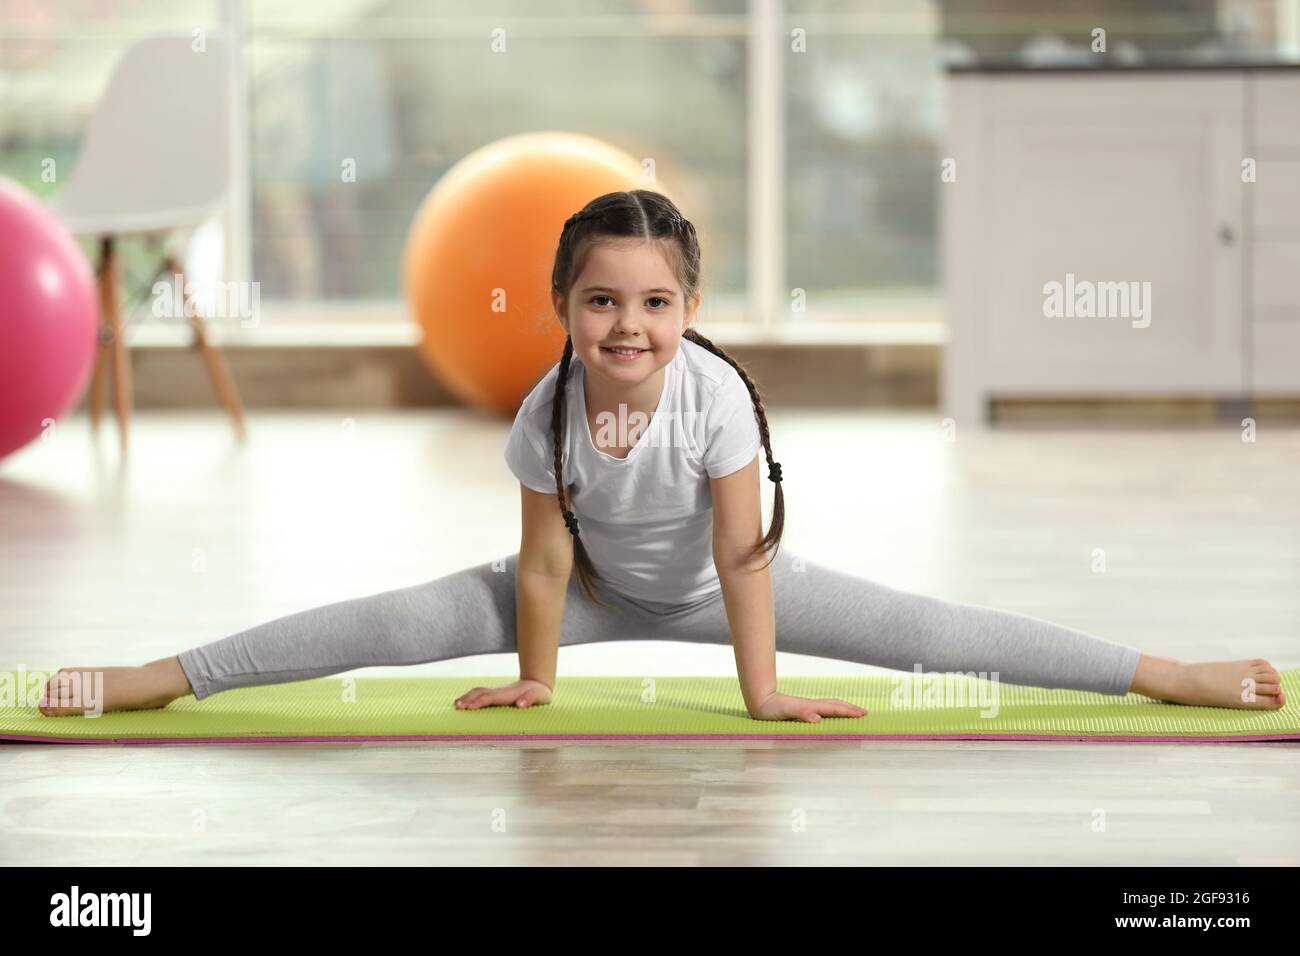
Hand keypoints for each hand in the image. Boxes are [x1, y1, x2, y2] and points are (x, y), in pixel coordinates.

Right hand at [455, 679, 552, 710]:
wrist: (538, 682)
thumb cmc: (539, 692)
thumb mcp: (539, 696)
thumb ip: (530, 699)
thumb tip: (520, 704)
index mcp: (508, 694)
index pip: (490, 697)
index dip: (479, 701)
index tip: (469, 706)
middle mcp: (500, 691)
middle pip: (481, 692)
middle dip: (468, 698)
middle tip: (457, 706)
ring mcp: (497, 691)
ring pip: (479, 691)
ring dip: (467, 696)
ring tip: (456, 704)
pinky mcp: (496, 694)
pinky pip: (480, 694)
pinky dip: (470, 697)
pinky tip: (464, 702)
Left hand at [748, 691, 866, 722]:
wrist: (759, 701)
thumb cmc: (771, 709)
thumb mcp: (786, 711)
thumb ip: (802, 713)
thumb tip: (818, 718)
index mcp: (810, 707)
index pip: (834, 708)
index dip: (848, 711)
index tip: (863, 713)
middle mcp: (811, 706)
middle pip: (835, 705)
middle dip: (850, 708)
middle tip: (865, 712)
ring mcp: (807, 707)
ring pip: (829, 706)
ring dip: (843, 708)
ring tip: (853, 712)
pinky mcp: (802, 710)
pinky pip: (822, 710)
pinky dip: (832, 711)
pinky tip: (831, 716)